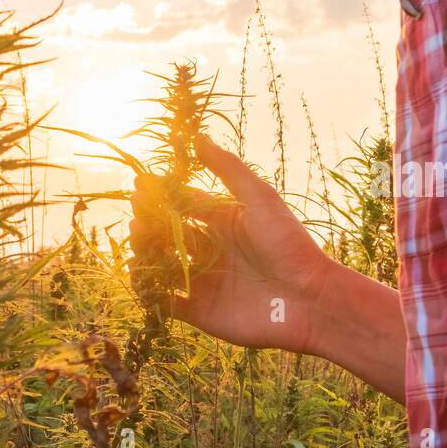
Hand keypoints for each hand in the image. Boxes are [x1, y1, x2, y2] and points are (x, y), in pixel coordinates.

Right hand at [130, 133, 331, 353]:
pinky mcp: (200, 312)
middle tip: (137, 211)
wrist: (310, 300)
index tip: (140, 184)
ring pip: (164, 264)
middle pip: (170, 233)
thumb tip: (198, 135)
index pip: (185, 204)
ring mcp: (205, 281)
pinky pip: (166, 301)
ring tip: (137, 236)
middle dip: (150, 221)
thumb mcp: (260, 198)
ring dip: (146, 251)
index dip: (162, 194)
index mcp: (225, 222)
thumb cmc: (289, 244)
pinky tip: (139, 275)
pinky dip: (149, 291)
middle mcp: (212, 250)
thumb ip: (228, 169)